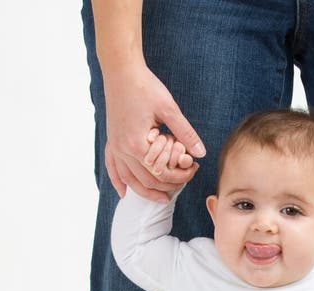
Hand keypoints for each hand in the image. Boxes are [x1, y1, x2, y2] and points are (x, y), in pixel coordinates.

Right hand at [103, 62, 205, 201]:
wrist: (121, 69)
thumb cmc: (145, 86)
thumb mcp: (169, 109)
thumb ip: (185, 133)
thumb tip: (201, 152)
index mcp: (137, 144)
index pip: (162, 172)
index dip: (180, 175)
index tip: (194, 168)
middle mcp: (123, 149)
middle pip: (147, 180)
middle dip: (168, 184)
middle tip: (185, 181)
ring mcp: (115, 146)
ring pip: (130, 179)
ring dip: (145, 191)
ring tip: (162, 199)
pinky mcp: (111, 140)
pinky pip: (112, 167)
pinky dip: (117, 181)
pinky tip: (123, 192)